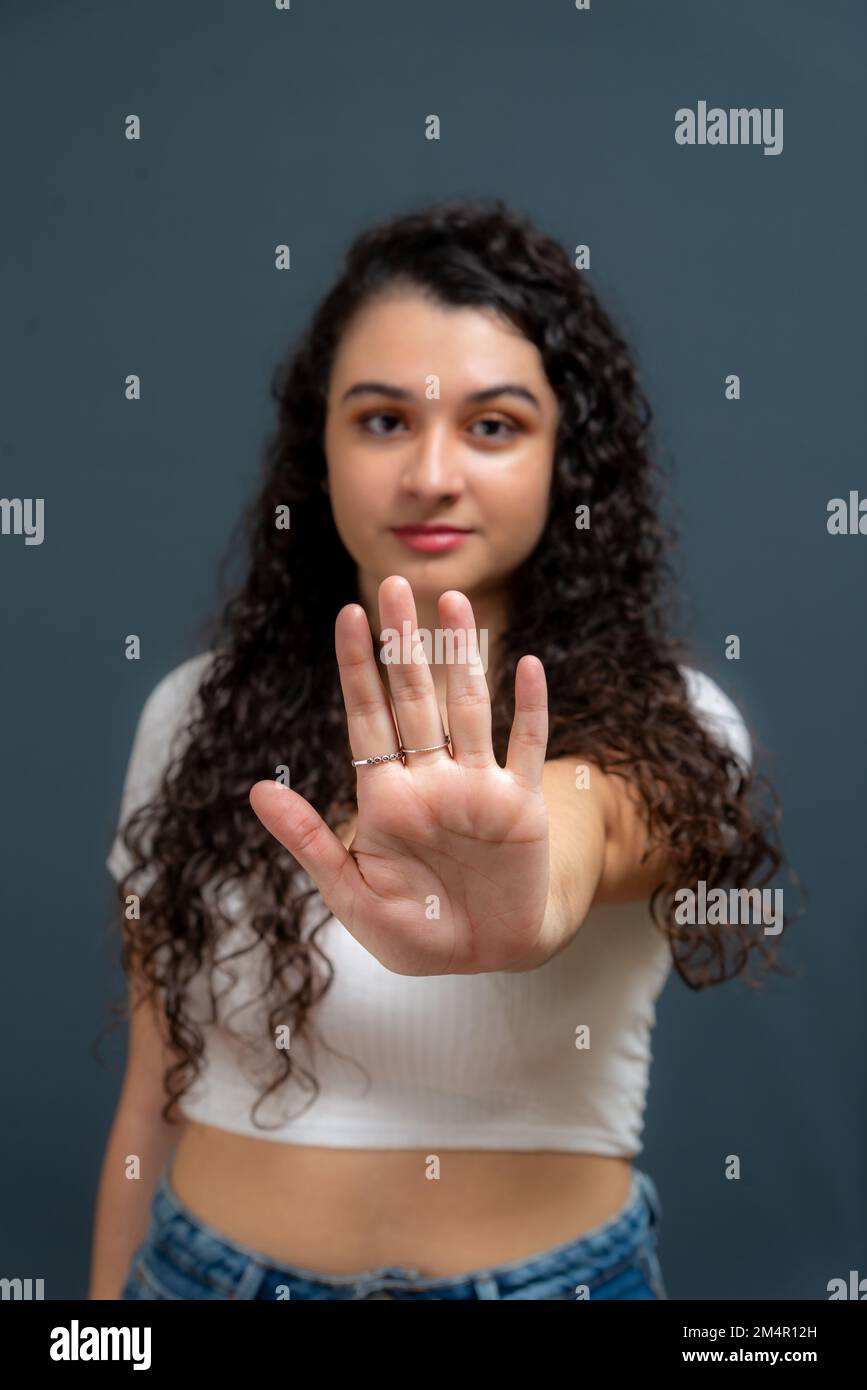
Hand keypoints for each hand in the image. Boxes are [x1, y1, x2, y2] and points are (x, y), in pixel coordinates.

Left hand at [249, 575, 550, 975]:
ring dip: (464, 658)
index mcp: (385, 798)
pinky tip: (527, 666)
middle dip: (404, 643)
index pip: (367, 719)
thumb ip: (310, 841)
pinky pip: (527, 747)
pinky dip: (529, 709)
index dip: (357, 668)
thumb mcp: (352, 895)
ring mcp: (478, 788)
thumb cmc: (417, 933)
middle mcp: (431, 780)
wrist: (488, 959)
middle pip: (415, 698)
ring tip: (456, 605)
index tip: (348, 616)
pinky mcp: (521, 806)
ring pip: (469, 708)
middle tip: (397, 584)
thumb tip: (254, 791)